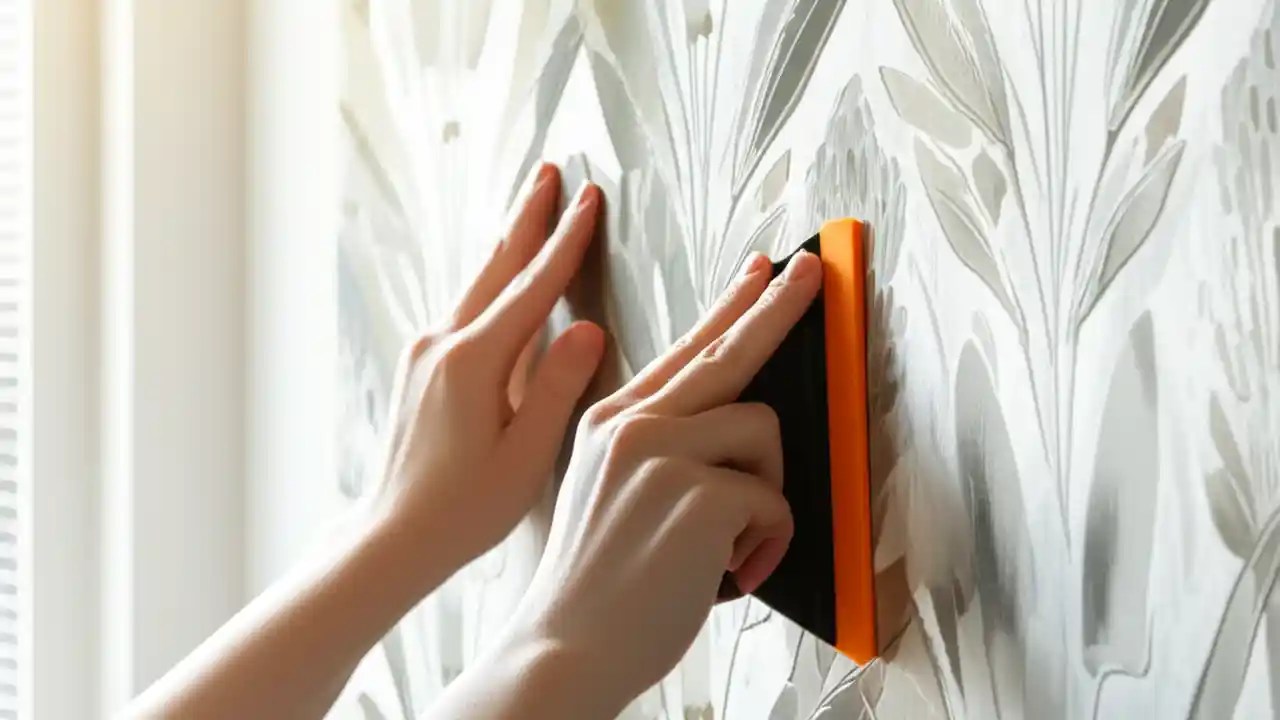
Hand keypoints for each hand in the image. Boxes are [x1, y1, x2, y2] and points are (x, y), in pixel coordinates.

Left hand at [368, 163, 604, 570]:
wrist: (392, 536)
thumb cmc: (465, 509)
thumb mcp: (525, 455)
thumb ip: (556, 387)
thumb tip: (586, 328)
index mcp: (474, 362)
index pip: (532, 287)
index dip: (565, 241)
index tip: (589, 198)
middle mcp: (443, 344)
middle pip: (496, 267)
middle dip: (528, 218)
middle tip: (549, 171)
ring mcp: (425, 353)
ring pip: (477, 285)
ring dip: (507, 245)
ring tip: (529, 208)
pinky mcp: (419, 368)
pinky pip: (465, 310)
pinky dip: (490, 282)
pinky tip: (500, 278)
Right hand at [500, 249, 822, 711]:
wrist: (566, 648)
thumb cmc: (600, 585)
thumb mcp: (613, 494)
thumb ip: (661, 451)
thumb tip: (738, 428)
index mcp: (611, 423)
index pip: (687, 350)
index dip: (733, 306)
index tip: (764, 271)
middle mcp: (631, 425)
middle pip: (728, 350)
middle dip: (779, 305)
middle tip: (814, 271)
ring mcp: (660, 455)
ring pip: (762, 433)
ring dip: (765, 493)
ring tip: (729, 545)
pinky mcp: (695, 495)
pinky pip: (773, 499)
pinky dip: (767, 542)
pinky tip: (730, 570)